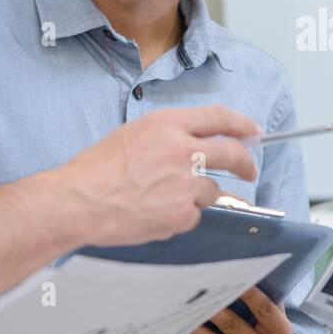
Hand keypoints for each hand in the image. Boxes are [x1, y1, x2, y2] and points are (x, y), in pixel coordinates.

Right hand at [54, 105, 260, 245]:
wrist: (79, 201)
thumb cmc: (95, 170)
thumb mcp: (133, 134)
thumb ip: (168, 136)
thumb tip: (193, 144)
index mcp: (167, 124)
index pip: (218, 117)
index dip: (242, 124)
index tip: (253, 132)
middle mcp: (182, 150)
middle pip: (231, 154)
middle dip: (246, 164)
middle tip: (248, 170)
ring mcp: (185, 183)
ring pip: (212, 191)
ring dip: (199, 197)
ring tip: (165, 199)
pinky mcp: (182, 213)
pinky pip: (194, 215)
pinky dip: (181, 216)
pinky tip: (155, 213)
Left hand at [185, 288, 292, 333]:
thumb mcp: (274, 326)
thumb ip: (266, 304)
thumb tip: (245, 274)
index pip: (265, 310)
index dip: (249, 294)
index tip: (232, 278)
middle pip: (234, 327)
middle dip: (213, 309)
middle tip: (197, 294)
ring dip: (196, 327)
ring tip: (182, 312)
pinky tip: (183, 331)